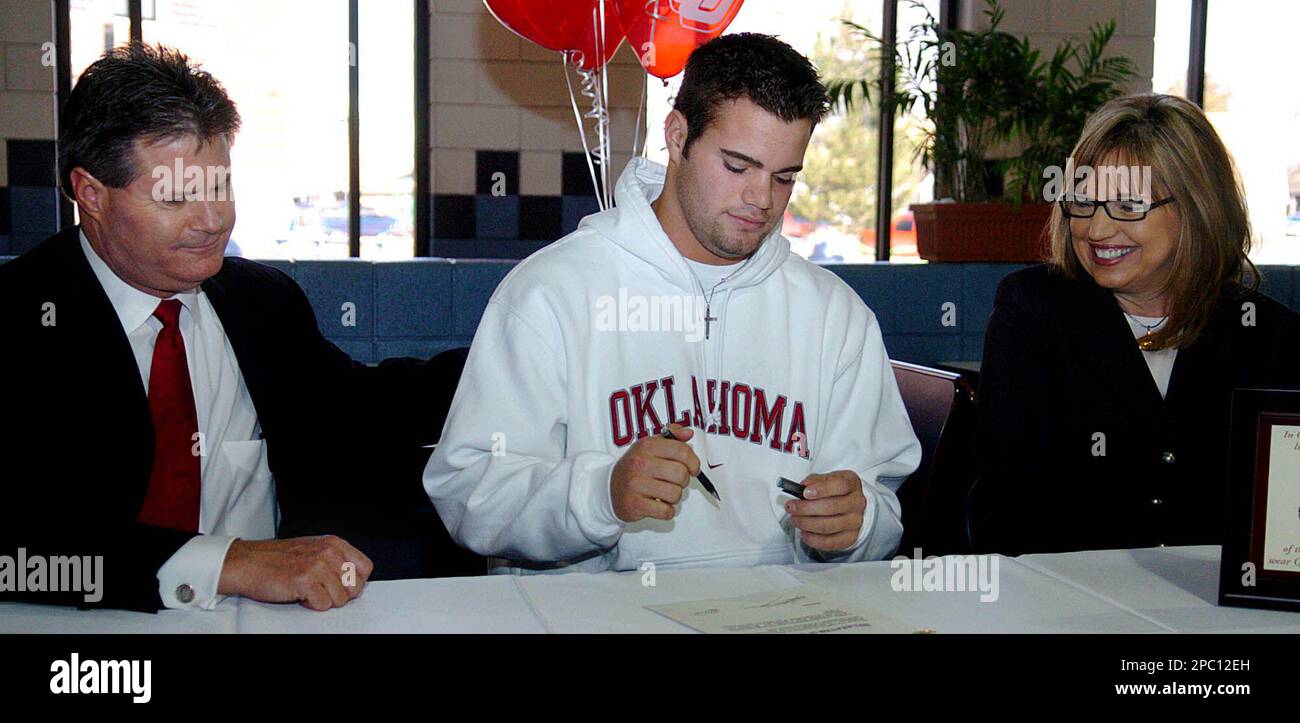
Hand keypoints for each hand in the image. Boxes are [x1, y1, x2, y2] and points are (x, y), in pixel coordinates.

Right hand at [217, 536, 373, 610]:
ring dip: (324, 600)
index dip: (354, 582)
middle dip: (340, 594)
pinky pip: (324, 605)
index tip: (340, 585)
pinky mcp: (306, 580)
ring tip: (307, 590)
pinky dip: (312, 605)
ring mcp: (318, 565)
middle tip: (320, 590)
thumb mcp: (313, 549)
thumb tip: (355, 578)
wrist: (247, 563)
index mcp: (334, 543)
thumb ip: (335, 559)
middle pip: (355, 586)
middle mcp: (329, 552)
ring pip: (341, 599)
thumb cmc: (277, 559)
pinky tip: (299, 594)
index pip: (366, 568)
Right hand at [610, 424, 700, 522]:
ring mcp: (636, 484)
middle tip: (675, 482)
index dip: (694, 462)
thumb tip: (688, 433)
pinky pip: (666, 511)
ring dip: (674, 497)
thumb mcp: (650, 446)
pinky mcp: (634, 504)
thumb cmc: (635, 467)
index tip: (693, 468)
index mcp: (647, 446)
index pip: (683, 451)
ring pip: (675, 494)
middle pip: (681, 474)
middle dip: (683, 481)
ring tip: (664, 493)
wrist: (609, 487)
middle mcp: (640, 463)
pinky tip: (659, 504)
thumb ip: (671, 436)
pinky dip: (667, 511)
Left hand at [785, 471, 867, 552]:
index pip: (840, 485)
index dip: (821, 489)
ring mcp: (856, 522)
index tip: (804, 492)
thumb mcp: (826, 479)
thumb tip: (803, 487)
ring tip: (795, 519)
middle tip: (791, 507)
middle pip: (831, 507)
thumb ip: (814, 480)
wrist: (848, 505)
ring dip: (806, 524)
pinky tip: (804, 532)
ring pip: (828, 526)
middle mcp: (857, 503)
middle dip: (806, 508)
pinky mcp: (850, 538)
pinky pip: (829, 542)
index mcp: (852, 483)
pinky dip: (813, 539)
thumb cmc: (835, 490)